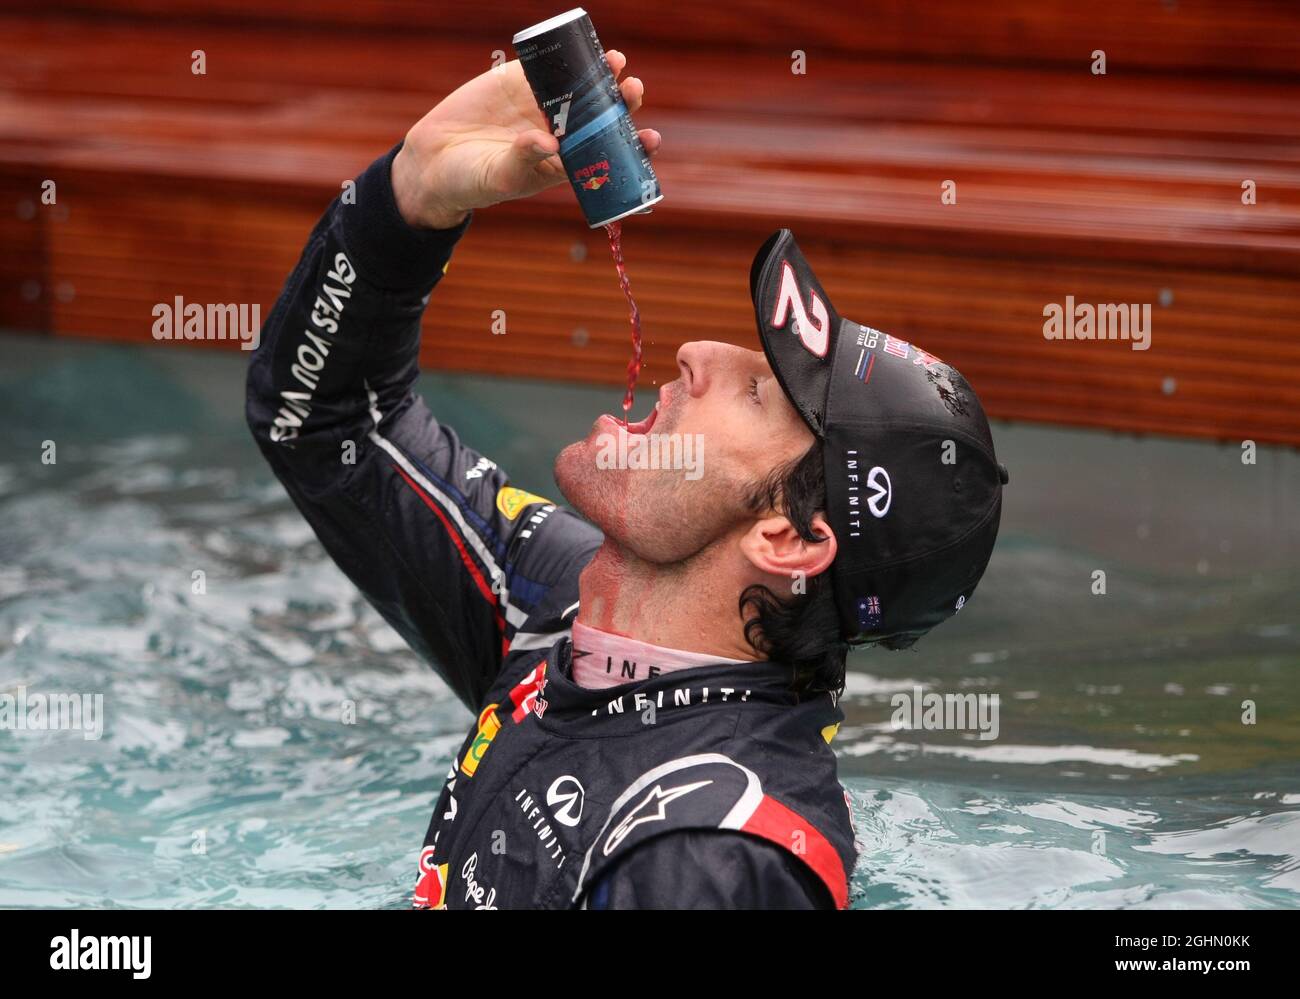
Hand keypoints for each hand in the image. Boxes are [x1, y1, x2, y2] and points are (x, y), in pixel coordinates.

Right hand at [392, 49, 661, 229]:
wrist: (434, 159)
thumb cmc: (473, 181)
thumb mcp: (501, 176)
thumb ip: (526, 159)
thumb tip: (549, 141)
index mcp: (567, 163)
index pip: (611, 153)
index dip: (635, 145)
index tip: (651, 139)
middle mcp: (563, 133)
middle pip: (605, 114)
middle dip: (623, 101)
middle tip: (631, 90)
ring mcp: (543, 105)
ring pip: (583, 86)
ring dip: (603, 75)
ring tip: (616, 63)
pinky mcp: (521, 82)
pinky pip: (550, 65)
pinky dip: (567, 55)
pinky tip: (582, 46)